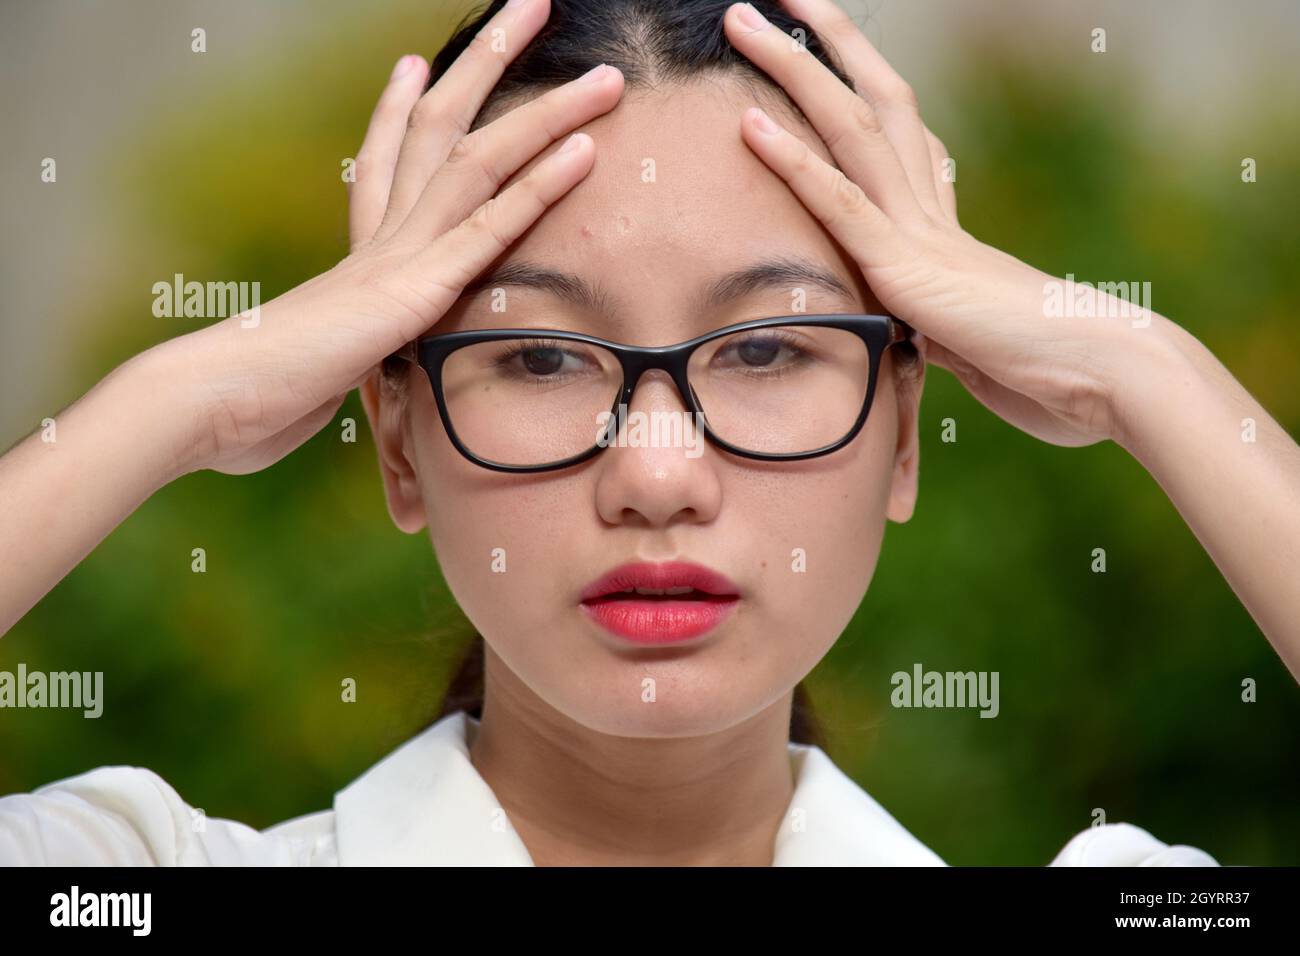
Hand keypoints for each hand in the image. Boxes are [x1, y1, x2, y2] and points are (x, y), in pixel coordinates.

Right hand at [152, 0, 622, 475]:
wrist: (207, 403)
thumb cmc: (252, 401)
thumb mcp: (314, 377)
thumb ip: (338, 364)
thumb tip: (320, 385)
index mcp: (354, 256)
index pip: (382, 163)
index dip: (397, 109)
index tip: (416, 65)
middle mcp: (377, 238)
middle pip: (438, 128)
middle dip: (486, 64)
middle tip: (527, 7)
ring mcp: (397, 255)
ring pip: (479, 159)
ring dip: (544, 111)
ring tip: (602, 76)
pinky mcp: (415, 290)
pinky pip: (489, 228)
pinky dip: (538, 186)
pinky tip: (582, 148)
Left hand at [723, 0, 1178, 448]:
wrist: (1110, 380)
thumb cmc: (1055, 374)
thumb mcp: (973, 346)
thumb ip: (936, 325)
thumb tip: (917, 332)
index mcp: (947, 230)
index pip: (898, 139)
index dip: (857, 89)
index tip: (821, 52)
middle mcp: (932, 215)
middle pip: (873, 104)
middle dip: (823, 46)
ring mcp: (920, 234)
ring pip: (851, 127)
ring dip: (794, 69)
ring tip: (742, 20)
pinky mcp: (909, 270)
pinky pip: (843, 206)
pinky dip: (794, 164)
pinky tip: (748, 124)